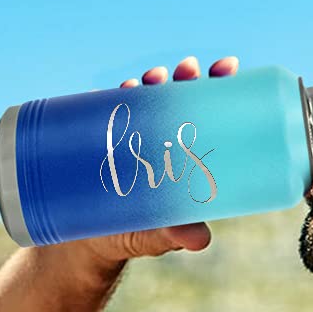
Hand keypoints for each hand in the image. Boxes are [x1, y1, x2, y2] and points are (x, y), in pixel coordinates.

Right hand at [32, 53, 238, 283]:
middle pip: (179, 100)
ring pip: (147, 99)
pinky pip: (110, 110)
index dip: (217, 90)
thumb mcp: (155, 237)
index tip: (226, 68)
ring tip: (155, 78)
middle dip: (186, 78)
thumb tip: (200, 240)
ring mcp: (131, 137)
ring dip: (154, 82)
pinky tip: (123, 88)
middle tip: (189, 69)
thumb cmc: (132, 237)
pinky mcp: (102, 138)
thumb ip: (175, 235)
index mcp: (185, 159)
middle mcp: (161, 141)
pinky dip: (117, 96)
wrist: (86, 243)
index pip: (207, 117)